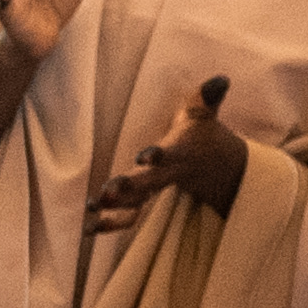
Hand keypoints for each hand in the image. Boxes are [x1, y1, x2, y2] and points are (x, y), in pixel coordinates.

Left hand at [87, 75, 249, 229]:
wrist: (213, 164)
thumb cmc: (199, 133)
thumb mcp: (204, 113)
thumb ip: (208, 97)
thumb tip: (220, 79)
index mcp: (180, 152)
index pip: (170, 153)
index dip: (158, 155)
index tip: (144, 156)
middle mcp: (167, 174)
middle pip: (149, 183)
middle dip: (129, 188)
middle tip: (106, 193)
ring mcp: (155, 190)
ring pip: (137, 204)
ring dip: (114, 209)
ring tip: (92, 208)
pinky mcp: (146, 200)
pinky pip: (129, 217)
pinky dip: (109, 224)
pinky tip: (87, 228)